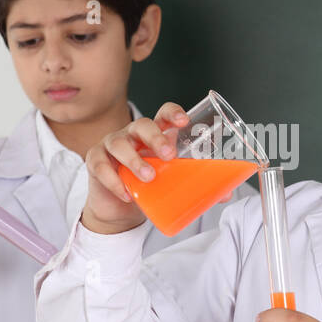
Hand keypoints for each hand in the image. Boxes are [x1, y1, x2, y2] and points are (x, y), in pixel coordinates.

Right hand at [82, 101, 189, 233]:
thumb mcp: (171, 182)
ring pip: (119, 144)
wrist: (120, 208)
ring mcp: (112, 146)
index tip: (184, 122)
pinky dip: (114, 180)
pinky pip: (100, 166)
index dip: (173, 112)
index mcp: (155, 134)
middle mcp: (133, 135)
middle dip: (155, 137)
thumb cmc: (149, 186)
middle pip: (142, 125)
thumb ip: (195, 185)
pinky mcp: (96, 162)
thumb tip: (225, 194)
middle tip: (169, 156)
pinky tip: (127, 193)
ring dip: (135, 160)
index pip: (163, 113)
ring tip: (149, 178)